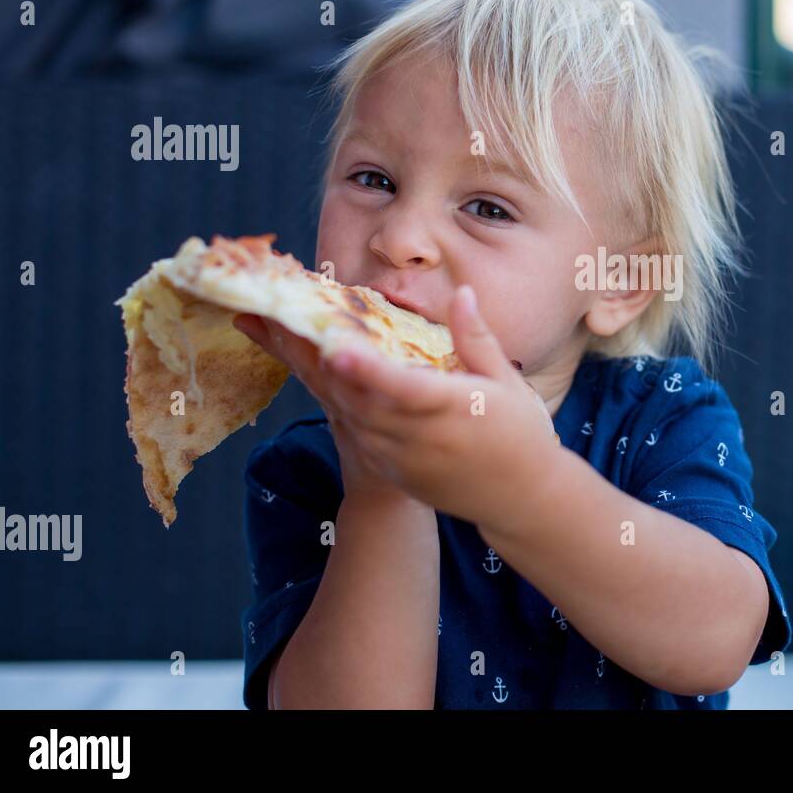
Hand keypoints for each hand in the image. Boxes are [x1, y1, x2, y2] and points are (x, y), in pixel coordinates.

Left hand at [236, 286, 561, 527]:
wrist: (520, 500)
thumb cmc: (521, 435)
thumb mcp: (508, 384)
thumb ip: (477, 338)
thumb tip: (463, 293)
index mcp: (453, 410)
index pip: (402, 387)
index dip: (367, 370)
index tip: (335, 349)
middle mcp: (420, 437)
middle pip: (357, 396)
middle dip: (312, 356)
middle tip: (271, 316)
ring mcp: (402, 457)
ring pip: (346, 412)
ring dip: (310, 371)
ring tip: (272, 330)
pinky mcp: (393, 469)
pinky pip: (352, 430)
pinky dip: (329, 397)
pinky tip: (307, 366)